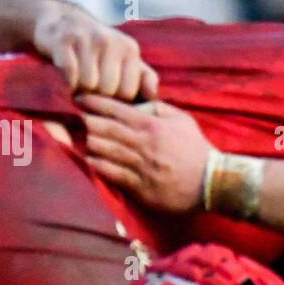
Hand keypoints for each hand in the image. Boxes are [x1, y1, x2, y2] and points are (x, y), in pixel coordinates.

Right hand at [32, 0, 157, 99]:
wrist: (60, 19)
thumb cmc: (95, 47)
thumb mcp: (123, 58)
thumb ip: (143, 77)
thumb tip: (154, 98)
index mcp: (129, 49)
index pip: (128, 92)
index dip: (114, 100)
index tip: (105, 94)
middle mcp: (110, 41)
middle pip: (107, 89)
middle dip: (95, 95)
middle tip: (87, 89)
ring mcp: (86, 39)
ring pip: (87, 83)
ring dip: (78, 89)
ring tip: (76, 83)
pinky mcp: (62, 39)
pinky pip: (69, 72)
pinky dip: (65, 81)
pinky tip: (64, 79)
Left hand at [77, 93, 212, 212]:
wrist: (215, 183)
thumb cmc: (196, 149)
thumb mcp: (181, 120)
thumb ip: (158, 108)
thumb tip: (136, 100)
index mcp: (152, 125)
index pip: (116, 109)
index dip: (93, 102)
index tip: (77, 97)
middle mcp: (144, 144)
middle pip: (105, 128)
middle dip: (85, 121)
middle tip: (68, 115)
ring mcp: (142, 166)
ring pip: (106, 150)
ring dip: (88, 142)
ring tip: (74, 136)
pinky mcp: (141, 186)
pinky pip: (113, 174)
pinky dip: (98, 165)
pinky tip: (87, 159)